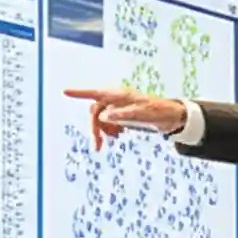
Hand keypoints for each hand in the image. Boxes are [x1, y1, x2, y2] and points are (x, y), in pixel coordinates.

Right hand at [65, 88, 186, 148]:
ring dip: (103, 130)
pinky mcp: (124, 115)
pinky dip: (111, 130)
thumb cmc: (159, 111)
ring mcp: (120, 107)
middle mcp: (117, 99)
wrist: (172, 117)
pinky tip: (118, 135)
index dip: (80, 93)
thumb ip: (122, 114)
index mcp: (120, 95)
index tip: (65, 92)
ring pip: (102, 118)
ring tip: (113, 139)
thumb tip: (103, 115)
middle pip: (96, 111)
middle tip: (97, 146)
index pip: (96, 93)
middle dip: (95, 128)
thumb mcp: (141, 113)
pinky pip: (110, 122)